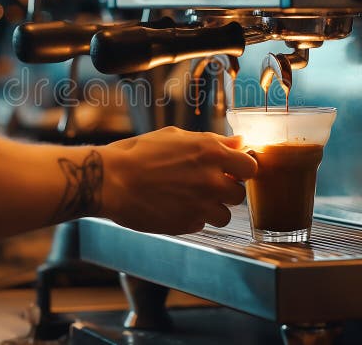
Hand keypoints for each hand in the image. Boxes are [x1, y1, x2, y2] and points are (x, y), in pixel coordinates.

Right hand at [99, 126, 256, 234]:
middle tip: (207, 185)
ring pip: (224, 216)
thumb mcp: (176, 136)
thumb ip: (212, 141)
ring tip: (190, 199)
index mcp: (211, 153)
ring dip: (213, 209)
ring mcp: (200, 205)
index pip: (251, 167)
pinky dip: (193, 218)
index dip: (243, 170)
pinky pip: (201, 224)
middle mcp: (211, 180)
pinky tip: (174, 206)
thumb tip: (238, 143)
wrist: (111, 180)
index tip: (232, 171)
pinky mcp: (186, 224)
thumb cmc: (139, 153)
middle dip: (227, 191)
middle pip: (240, 195)